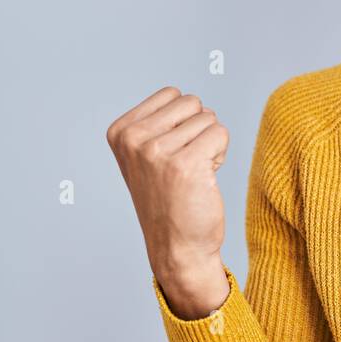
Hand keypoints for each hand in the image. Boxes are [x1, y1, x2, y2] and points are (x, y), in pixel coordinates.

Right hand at [106, 86, 229, 313]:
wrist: (177, 247)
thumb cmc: (169, 200)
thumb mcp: (145, 156)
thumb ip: (157, 123)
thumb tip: (187, 98)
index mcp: (120, 132)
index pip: (171, 94)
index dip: (182, 120)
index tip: (171, 151)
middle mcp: (134, 140)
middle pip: (191, 102)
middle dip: (198, 129)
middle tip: (186, 163)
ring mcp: (157, 152)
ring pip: (208, 118)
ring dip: (210, 143)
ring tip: (194, 173)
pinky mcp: (185, 164)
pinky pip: (220, 133)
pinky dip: (220, 153)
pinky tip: (205, 178)